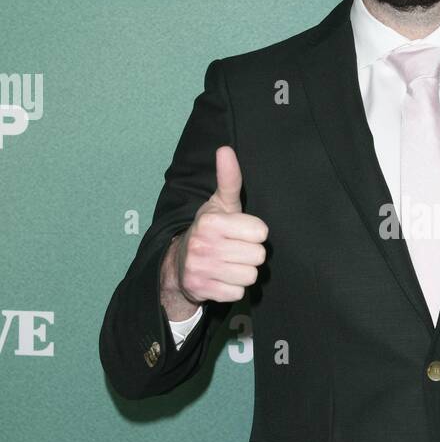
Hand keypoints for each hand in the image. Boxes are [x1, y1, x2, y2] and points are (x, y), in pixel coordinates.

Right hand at [175, 146, 268, 303]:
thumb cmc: (209, 230)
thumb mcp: (219, 203)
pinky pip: (238, 292)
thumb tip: (225, 149)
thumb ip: (229, 179)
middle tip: (235, 250)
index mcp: (212, 222)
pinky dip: (233, 287)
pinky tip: (222, 277)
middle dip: (250, 254)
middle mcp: (204, 245)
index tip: (241, 232)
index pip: (261, 232)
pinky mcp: (202, 290)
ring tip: (229, 263)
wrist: (178, 264)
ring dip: (243, 272)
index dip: (254, 233)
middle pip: (258, 256)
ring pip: (250, 276)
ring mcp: (202, 269)